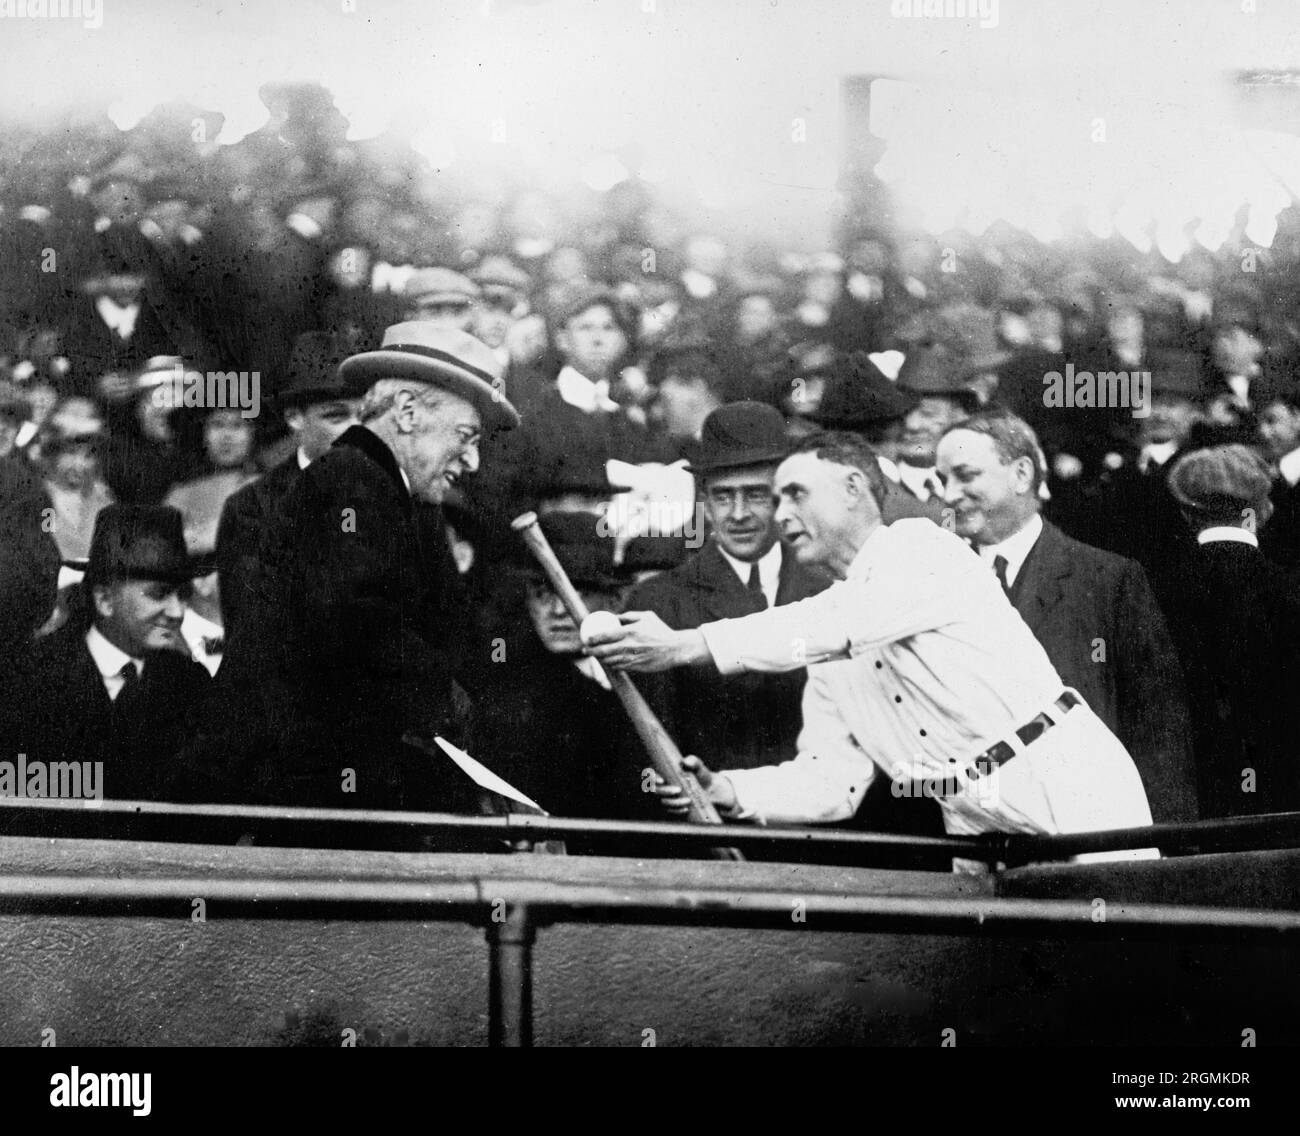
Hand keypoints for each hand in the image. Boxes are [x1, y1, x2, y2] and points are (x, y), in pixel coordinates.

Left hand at [583, 611, 707, 672]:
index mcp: (631, 631)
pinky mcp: (637, 667)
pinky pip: (620, 667)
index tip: (587, 638)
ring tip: (595, 656)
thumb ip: (628, 616)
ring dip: (600, 659)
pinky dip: (612, 665)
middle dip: (592, 651)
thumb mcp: (646, 616)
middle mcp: (630, 645)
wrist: (675, 648)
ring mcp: (633, 658)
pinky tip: (608, 662)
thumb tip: (613, 616)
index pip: (606, 635)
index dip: (593, 638)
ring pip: (610, 661)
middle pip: (604, 650)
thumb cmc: (660, 630)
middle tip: (586, 650)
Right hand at [647, 756, 736, 816]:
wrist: (709, 789)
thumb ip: (693, 761)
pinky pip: (670, 811)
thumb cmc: (700, 774)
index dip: (652, 778)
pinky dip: (677, 810)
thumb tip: (686, 762)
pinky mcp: (671, 807)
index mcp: (662, 772)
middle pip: (655, 790)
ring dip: (673, 802)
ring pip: (662, 802)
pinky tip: (686, 808)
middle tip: (678, 790)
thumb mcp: (698, 766)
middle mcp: (661, 785)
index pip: (649, 774)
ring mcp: (665, 797)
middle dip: (665, 791)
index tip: (662, 780)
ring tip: (688, 800)